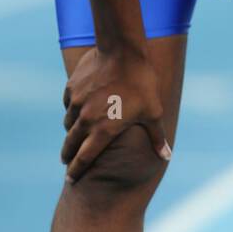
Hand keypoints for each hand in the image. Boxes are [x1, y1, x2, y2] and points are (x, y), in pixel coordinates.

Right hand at [61, 45, 170, 182]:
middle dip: (68, 156)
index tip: (70, 180)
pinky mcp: (72, 88)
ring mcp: (76, 103)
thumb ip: (157, 137)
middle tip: (66, 162)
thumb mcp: (153, 112)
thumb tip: (166, 156)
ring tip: (74, 135)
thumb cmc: (141, 84)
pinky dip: (72, 110)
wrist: (122, 52)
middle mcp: (85, 119)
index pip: (84, 158)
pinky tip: (77, 108)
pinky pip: (68, 104)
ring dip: (71, 131)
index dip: (76, 171)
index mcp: (103, 130)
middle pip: (70, 144)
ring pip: (68, 123)